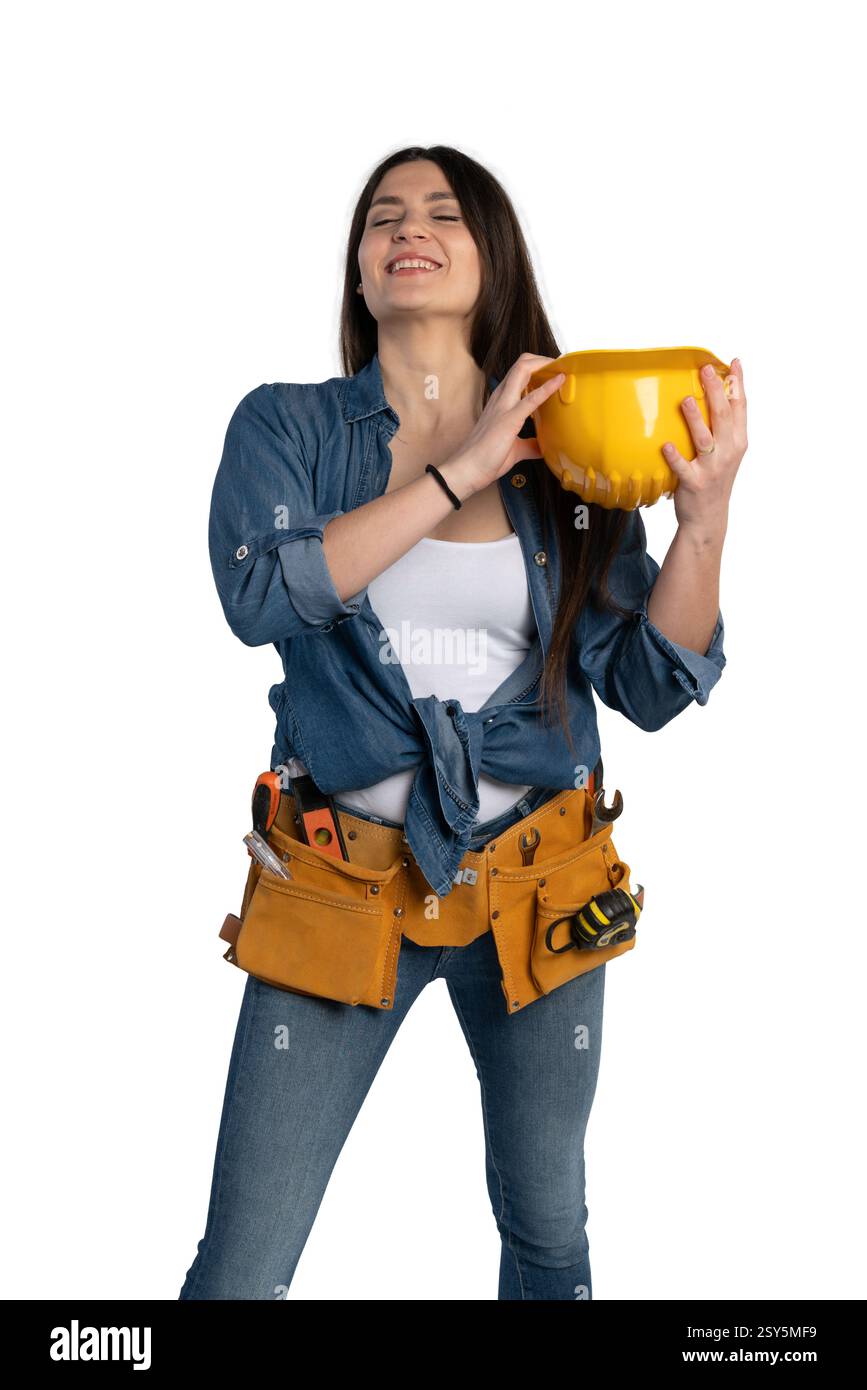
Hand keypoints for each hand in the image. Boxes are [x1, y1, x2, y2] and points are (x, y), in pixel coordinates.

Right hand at [445, 353, 563, 492]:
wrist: (468, 470)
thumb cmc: (485, 460)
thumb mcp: (514, 449)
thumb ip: (529, 445)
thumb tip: (543, 448)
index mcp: (501, 402)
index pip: (519, 373)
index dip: (537, 368)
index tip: (554, 372)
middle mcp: (501, 398)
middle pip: (522, 363)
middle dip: (543, 359)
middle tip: (561, 365)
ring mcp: (504, 406)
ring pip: (523, 369)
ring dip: (544, 364)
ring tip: (562, 365)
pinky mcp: (509, 419)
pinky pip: (531, 398)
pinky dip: (548, 386)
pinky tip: (560, 380)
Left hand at [662, 358, 747, 538]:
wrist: (709, 517)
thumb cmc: (714, 478)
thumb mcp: (727, 452)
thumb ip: (723, 426)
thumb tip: (714, 393)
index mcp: (738, 441)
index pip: (740, 407)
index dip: (737, 384)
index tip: (733, 363)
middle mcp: (728, 452)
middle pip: (723, 417)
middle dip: (715, 392)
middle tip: (705, 370)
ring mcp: (712, 468)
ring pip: (705, 439)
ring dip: (696, 419)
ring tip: (686, 400)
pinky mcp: (694, 483)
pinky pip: (683, 468)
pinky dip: (675, 457)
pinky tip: (665, 445)